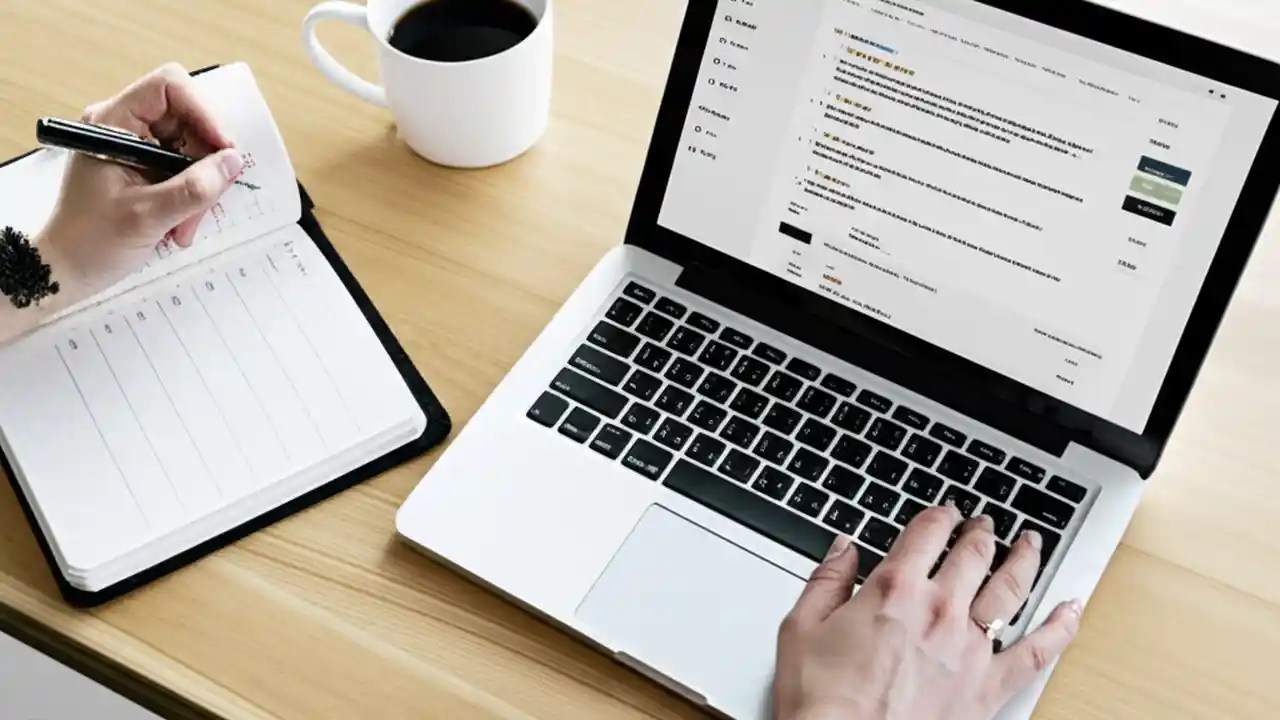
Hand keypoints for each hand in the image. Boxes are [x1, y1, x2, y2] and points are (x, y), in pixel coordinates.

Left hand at [39, 63, 243, 307]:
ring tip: (184, 225)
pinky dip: (191, 196)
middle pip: (186, 119)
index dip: (202, 112)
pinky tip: (179, 224)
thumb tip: (233, 161)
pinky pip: (184, 169)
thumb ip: (193, 188)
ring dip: (198, 187)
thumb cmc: (91, 242)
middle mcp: (123, 127)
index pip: (168, 87)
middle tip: (204, 201)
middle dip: (203, 162)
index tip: (223, 150)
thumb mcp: (147, 217)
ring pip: (190, 148)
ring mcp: (134, 146)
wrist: (67, 269)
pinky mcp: (144, 166)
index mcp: (112, 124)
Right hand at [773, 508, 1081, 719]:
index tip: (945, 511)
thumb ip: (827, 579)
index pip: (928, 531)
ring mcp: (969, 648)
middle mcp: (939, 611)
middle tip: (986, 523)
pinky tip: (1072, 609)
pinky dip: (1060, 627)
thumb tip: (843, 547)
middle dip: (981, 531)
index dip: (940, 514)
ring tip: (1030, 543)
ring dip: (1024, 559)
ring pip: (1011, 589)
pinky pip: (1037, 652)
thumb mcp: (801, 627)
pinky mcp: (987, 687)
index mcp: (894, 590)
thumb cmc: (821, 701)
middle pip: (973, 553)